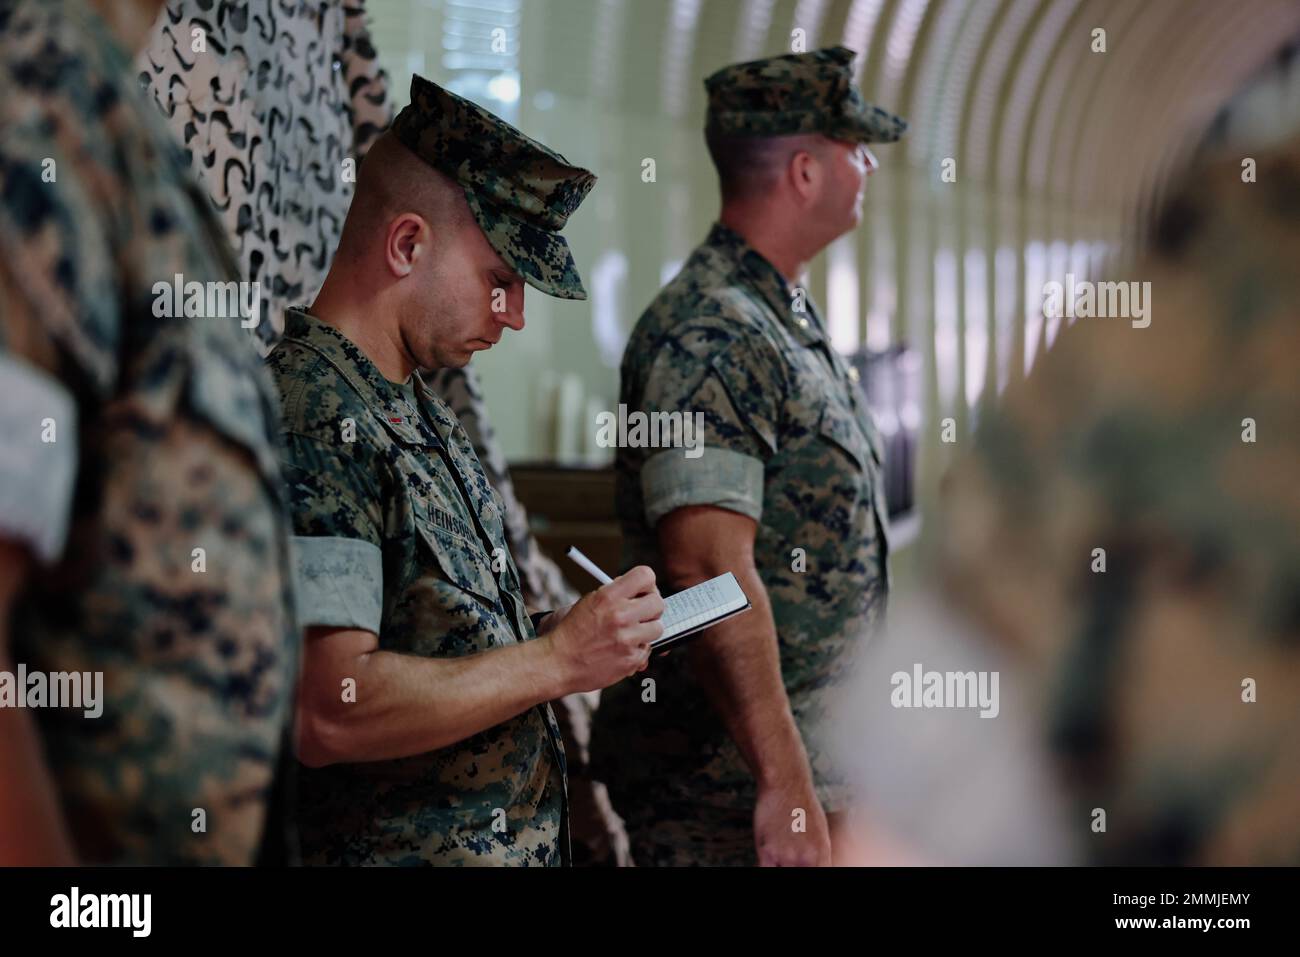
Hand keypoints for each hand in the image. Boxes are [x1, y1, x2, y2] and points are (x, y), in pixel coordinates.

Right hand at [545, 566, 663, 692]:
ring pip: (658, 628)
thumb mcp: (590, 602)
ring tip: (629, 633)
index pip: (645, 576)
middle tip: (642, 613)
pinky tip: (621, 650)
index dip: (648, 584)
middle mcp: (620, 615)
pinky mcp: (631, 659)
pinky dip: (637, 650)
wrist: (558, 662)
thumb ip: (615, 594)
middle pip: (658, 603)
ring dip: (647, 631)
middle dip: (652, 608)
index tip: (644, 591)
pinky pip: (648, 649)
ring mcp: (627, 639)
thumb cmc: (573, 631)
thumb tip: (640, 591)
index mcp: (608, 596)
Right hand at [753, 780, 830, 866]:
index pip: (819, 873)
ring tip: (779, 852)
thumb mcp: (821, 832)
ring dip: (779, 864)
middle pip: (798, 874)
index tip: (801, 865)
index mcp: (822, 854)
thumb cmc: (802, 804)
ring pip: (782, 873)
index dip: (808, 871)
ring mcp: (785, 856)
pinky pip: (765, 871)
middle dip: (793, 866)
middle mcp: (806, 858)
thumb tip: (818, 865)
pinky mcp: (766, 851)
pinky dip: (767, 866)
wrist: (785, 783)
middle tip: (788, 858)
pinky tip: (767, 857)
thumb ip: (818, 855)